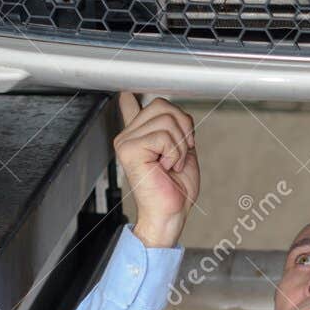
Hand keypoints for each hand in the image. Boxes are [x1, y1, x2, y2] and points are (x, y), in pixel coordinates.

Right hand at [115, 92, 199, 247]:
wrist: (171, 213)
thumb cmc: (176, 190)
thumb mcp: (181, 152)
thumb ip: (173, 131)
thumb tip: (168, 115)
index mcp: (139, 138)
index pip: (132, 110)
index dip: (130, 101)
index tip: (126, 96)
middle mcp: (128, 137)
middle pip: (163, 106)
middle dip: (183, 128)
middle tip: (179, 155)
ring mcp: (126, 142)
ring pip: (167, 120)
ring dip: (180, 146)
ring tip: (172, 164)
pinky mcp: (130, 150)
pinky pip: (164, 137)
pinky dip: (175, 154)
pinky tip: (166, 168)